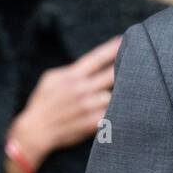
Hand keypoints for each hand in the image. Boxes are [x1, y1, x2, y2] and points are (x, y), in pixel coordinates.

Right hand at [11, 35, 122, 163]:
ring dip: (119, 93)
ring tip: (127, 92)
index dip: (112, 48)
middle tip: (138, 63)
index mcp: (72, 76)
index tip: (125, 40)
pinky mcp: (92, 123)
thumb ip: (71, 70)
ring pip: (113, 95)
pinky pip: (111, 113)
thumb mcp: (50, 80)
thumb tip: (91, 63)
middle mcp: (82, 89)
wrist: (34, 133)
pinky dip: (116, 111)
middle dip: (125, 68)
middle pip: (111, 74)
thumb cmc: (42, 103)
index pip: (96, 58)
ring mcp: (88, 107)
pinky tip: (121, 110)